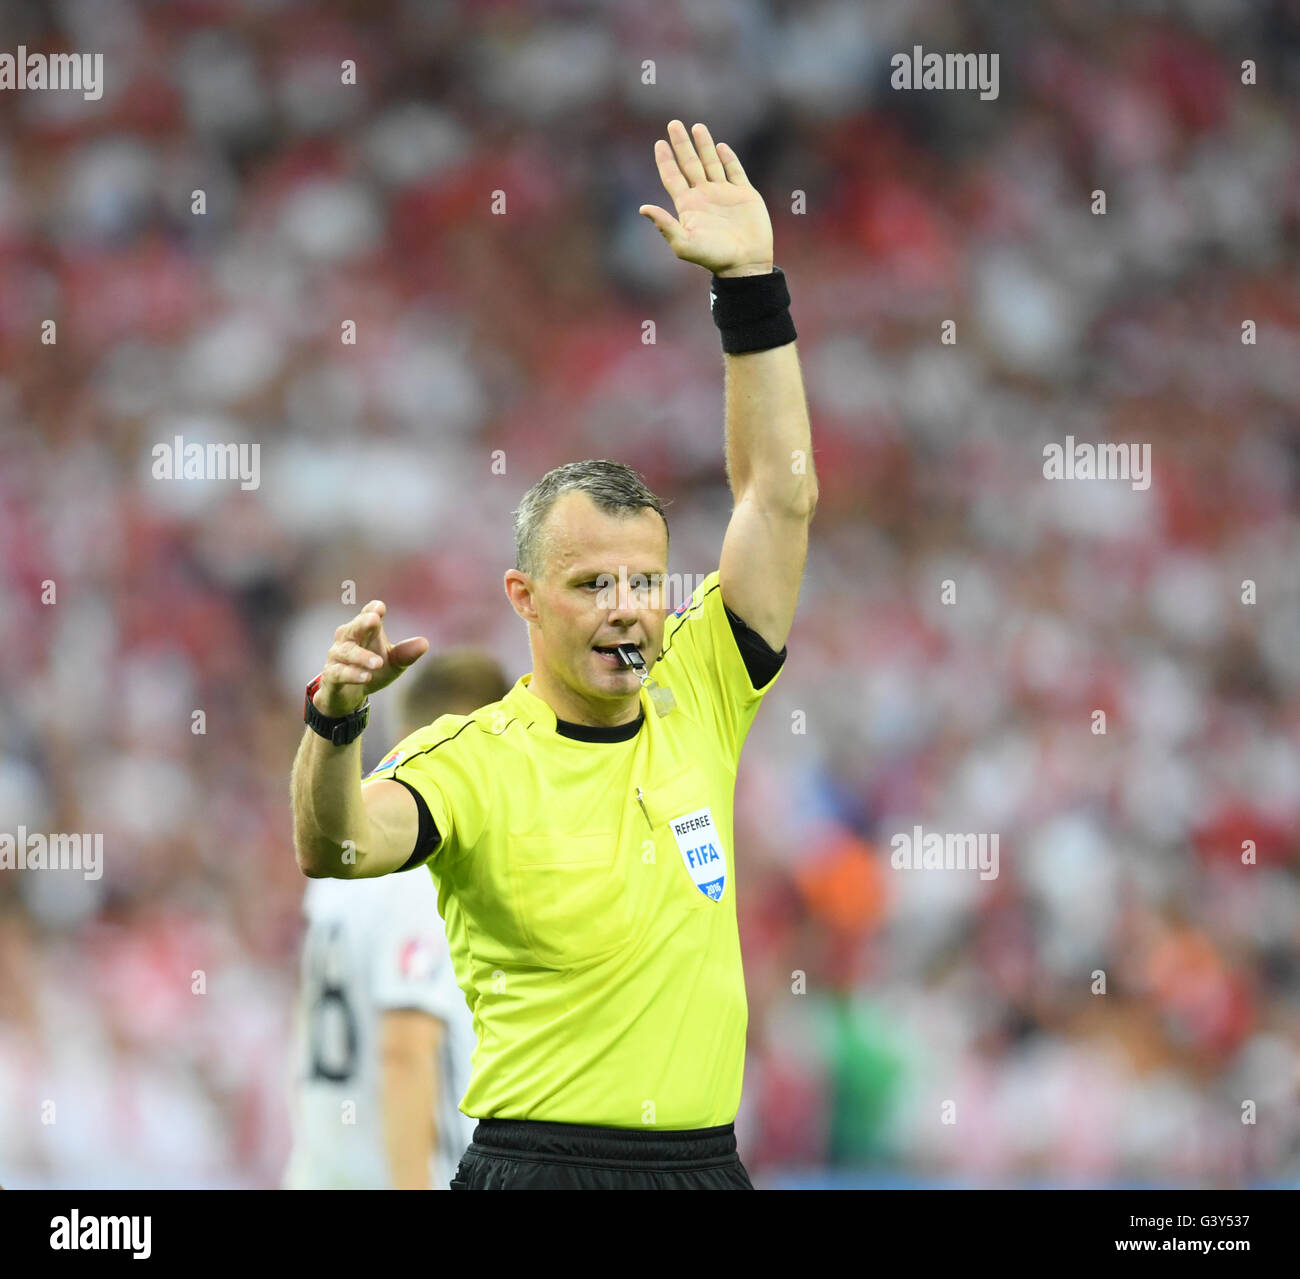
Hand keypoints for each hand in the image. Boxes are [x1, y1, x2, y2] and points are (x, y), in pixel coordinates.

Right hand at [314, 600, 428, 717]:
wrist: (348, 696)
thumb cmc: (373, 670)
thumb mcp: (394, 663)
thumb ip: (406, 653)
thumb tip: (425, 643)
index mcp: (364, 630)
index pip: (367, 615)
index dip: (372, 610)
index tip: (379, 608)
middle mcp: (347, 639)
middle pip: (353, 627)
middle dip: (363, 622)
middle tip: (375, 619)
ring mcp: (336, 656)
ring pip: (347, 652)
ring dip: (362, 657)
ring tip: (378, 663)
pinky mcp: (330, 675)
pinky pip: (339, 672)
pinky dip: (352, 674)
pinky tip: (366, 677)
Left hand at [639, 120, 773, 275]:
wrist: (745, 263)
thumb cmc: (713, 257)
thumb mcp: (684, 243)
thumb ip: (665, 225)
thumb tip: (643, 208)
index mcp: (688, 205)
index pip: (673, 177)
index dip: (666, 160)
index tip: (659, 143)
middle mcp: (704, 196)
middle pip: (690, 164)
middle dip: (681, 144)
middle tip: (673, 124)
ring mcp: (724, 194)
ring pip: (711, 163)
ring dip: (704, 145)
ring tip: (697, 127)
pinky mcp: (744, 194)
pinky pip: (734, 171)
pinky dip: (728, 158)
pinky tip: (721, 147)